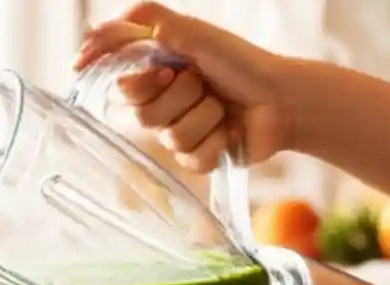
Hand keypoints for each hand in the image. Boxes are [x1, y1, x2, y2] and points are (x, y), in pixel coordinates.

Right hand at [73, 2, 292, 171]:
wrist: (284, 98)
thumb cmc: (241, 63)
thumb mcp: (194, 32)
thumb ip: (150, 21)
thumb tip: (105, 23)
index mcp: (156, 77)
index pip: (121, 87)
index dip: (137, 84)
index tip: (162, 74)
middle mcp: (162, 107)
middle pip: (143, 116)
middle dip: (181, 96)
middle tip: (202, 81)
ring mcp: (178, 135)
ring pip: (170, 138)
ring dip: (204, 117)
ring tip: (223, 106)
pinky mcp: (196, 158)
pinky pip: (190, 159)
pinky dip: (217, 142)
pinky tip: (231, 132)